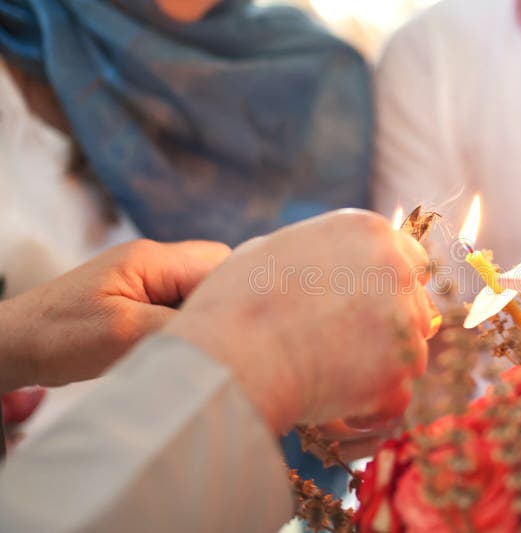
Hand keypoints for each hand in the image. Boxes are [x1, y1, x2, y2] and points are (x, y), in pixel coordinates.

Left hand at [0, 239, 230, 390]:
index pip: (222, 266)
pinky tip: (185, 342)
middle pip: (219, 270)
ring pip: (204, 286)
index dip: (241, 295)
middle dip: (228, 302)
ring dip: (208, 314)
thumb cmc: (61, 337)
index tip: (252, 330)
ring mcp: (149, 276)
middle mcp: (156, 259)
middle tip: (226, 339)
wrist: (15, 344)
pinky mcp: (142, 295)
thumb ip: (181, 323)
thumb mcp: (126, 334)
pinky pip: (183, 300)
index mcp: (153, 259)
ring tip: (203, 343)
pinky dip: (190, 321)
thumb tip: (228, 328)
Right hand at [165, 209, 434, 433]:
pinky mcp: (396, 372)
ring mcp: (401, 321)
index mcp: (368, 232)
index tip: (373, 309)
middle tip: (345, 348)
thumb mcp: (280, 249)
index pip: (413, 261)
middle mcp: (394, 269)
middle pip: (415, 308)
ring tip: (330, 377)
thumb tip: (342, 272)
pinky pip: (398, 396)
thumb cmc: (238, 301)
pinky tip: (336, 404)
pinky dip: (372, 407)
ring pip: (410, 352)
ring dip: (381, 369)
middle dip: (389, 330)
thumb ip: (328, 255)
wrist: (230, 355)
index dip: (393, 288)